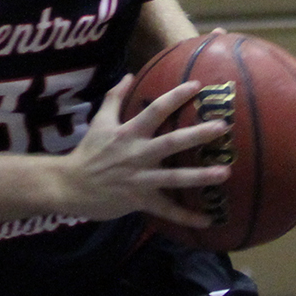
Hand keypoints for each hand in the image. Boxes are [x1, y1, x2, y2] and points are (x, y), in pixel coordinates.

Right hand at [49, 74, 230, 229]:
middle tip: (223, 127)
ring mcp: (140, 178)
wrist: (70, 185)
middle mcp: (137, 154)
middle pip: (171, 142)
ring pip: (174, 177)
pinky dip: (186, 217)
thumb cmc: (88, 152)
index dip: (175, 96)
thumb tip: (129, 75)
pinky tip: (208, 221)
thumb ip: (114, 97)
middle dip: (197, 134)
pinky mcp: (139, 200)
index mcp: (128, 132)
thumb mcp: (99, 121)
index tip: (197, 86)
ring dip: (200, 176)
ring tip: (225, 172)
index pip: (155, 110)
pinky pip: (166, 210)